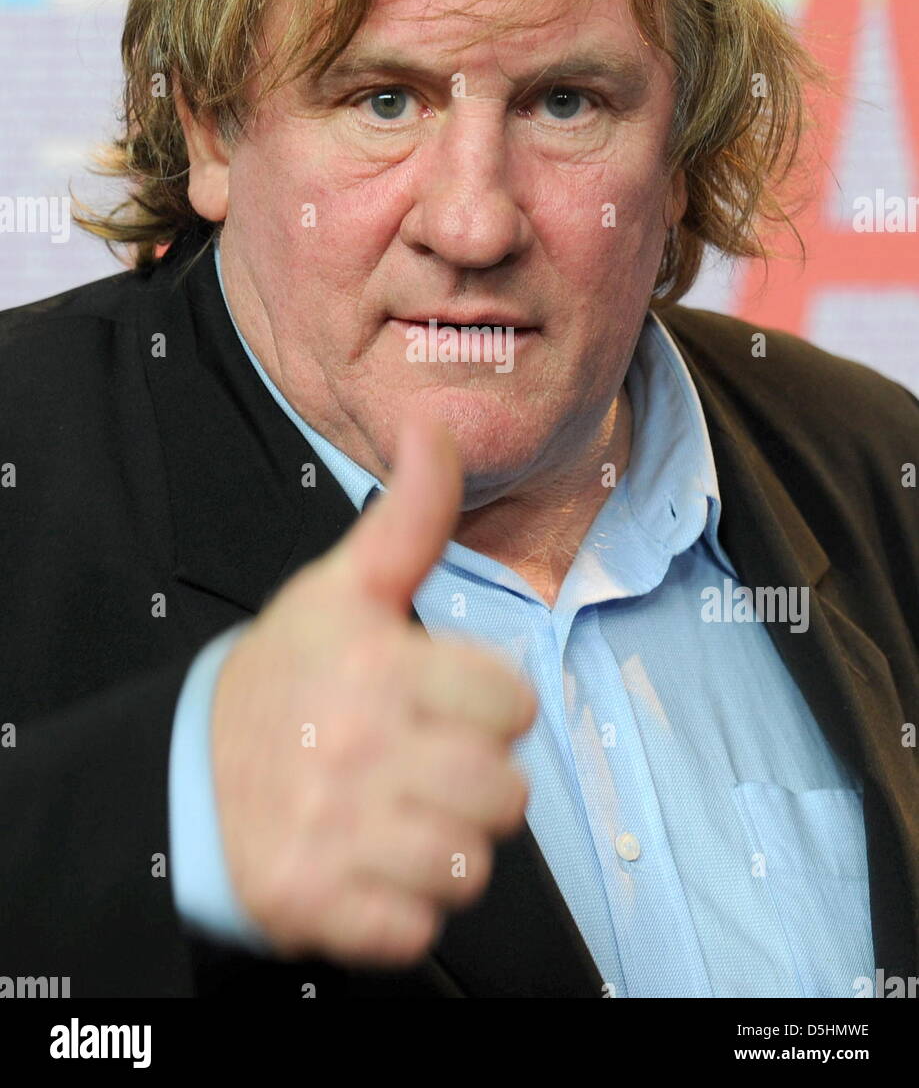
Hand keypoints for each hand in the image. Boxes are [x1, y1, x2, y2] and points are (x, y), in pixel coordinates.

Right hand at [210, 412, 537, 964]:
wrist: (186, 769)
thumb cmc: (287, 674)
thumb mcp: (345, 585)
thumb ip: (411, 513)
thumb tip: (439, 420)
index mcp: (377, 667)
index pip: (513, 702)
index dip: (490, 703)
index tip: (447, 700)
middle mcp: (356, 748)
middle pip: (506, 793)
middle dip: (477, 780)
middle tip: (425, 763)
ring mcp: (333, 832)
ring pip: (470, 865)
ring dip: (445, 847)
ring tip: (400, 815)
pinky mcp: (314, 904)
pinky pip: (417, 927)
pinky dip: (402, 909)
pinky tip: (370, 865)